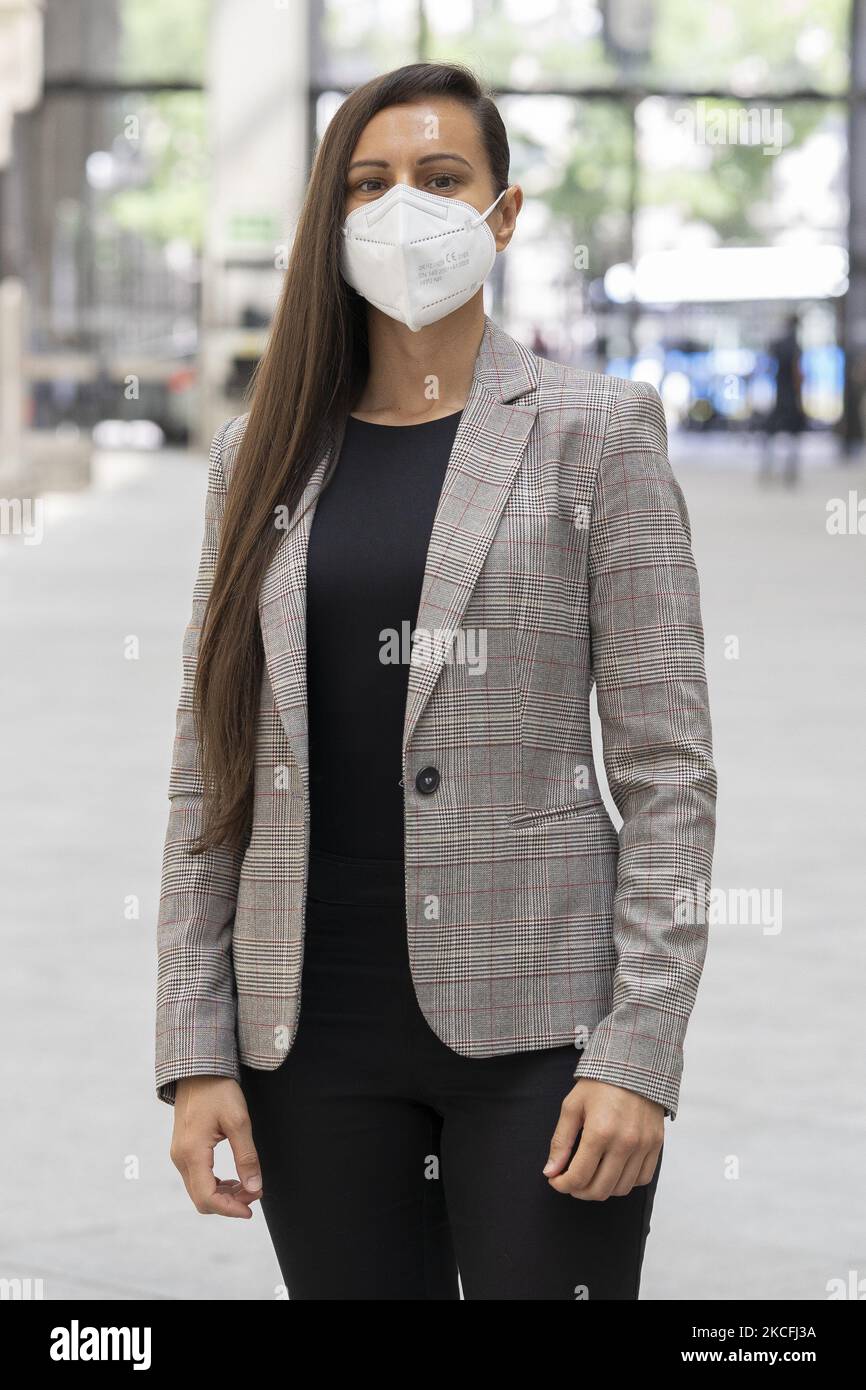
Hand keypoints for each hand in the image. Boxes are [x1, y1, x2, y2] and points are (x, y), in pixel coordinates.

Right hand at [170, 1077, 262, 1217]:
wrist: (198, 1070)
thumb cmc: (218, 1090)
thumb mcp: (238, 1120)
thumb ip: (247, 1156)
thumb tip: (255, 1188)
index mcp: (192, 1152)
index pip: (207, 1197)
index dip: (230, 1209)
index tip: (252, 1209)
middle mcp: (180, 1158)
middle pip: (201, 1199)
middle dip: (229, 1203)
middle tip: (256, 1193)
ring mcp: (179, 1155)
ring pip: (199, 1191)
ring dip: (224, 1195)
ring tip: (249, 1186)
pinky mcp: (183, 1151)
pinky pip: (197, 1179)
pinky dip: (215, 1185)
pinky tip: (233, 1179)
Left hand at [543, 1078, 663, 1200]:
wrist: (634, 1065)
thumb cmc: (599, 1083)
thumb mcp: (572, 1106)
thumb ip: (560, 1141)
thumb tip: (551, 1172)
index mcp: (600, 1132)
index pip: (578, 1177)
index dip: (562, 1184)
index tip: (556, 1180)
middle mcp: (625, 1143)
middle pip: (599, 1189)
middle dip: (579, 1191)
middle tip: (571, 1181)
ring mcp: (643, 1146)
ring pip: (621, 1189)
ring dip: (602, 1189)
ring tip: (590, 1176)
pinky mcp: (656, 1145)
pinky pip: (642, 1179)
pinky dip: (625, 1182)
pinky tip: (613, 1171)